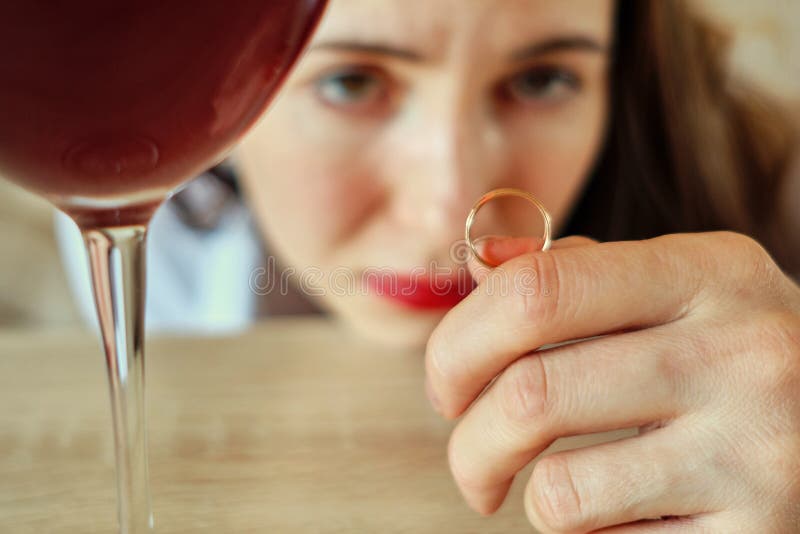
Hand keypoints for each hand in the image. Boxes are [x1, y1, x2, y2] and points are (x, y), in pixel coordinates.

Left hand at [425, 232, 799, 531]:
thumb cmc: (728, 355)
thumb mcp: (678, 290)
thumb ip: (579, 274)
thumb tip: (478, 261)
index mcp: (709, 272)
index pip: (537, 290)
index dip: (458, 342)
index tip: (448, 385)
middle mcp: (744, 354)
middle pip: (531, 394)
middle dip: (466, 438)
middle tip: (469, 453)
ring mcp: (757, 452)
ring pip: (559, 490)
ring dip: (523, 495)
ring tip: (550, 487)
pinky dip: (584, 533)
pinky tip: (618, 511)